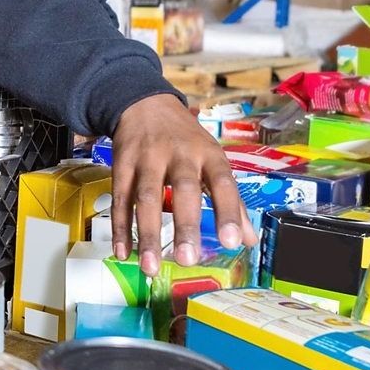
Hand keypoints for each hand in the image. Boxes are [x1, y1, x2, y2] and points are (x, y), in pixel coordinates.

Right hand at [111, 94, 257, 276]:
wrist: (145, 103)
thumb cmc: (186, 139)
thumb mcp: (213, 159)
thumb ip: (231, 200)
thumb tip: (248, 239)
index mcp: (208, 154)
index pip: (222, 183)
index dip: (229, 212)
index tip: (232, 242)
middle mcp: (179, 154)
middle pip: (182, 190)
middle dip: (185, 226)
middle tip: (187, 259)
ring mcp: (147, 159)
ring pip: (146, 199)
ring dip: (147, 234)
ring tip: (150, 266)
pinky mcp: (122, 165)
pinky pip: (120, 200)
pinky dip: (121, 228)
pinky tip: (124, 252)